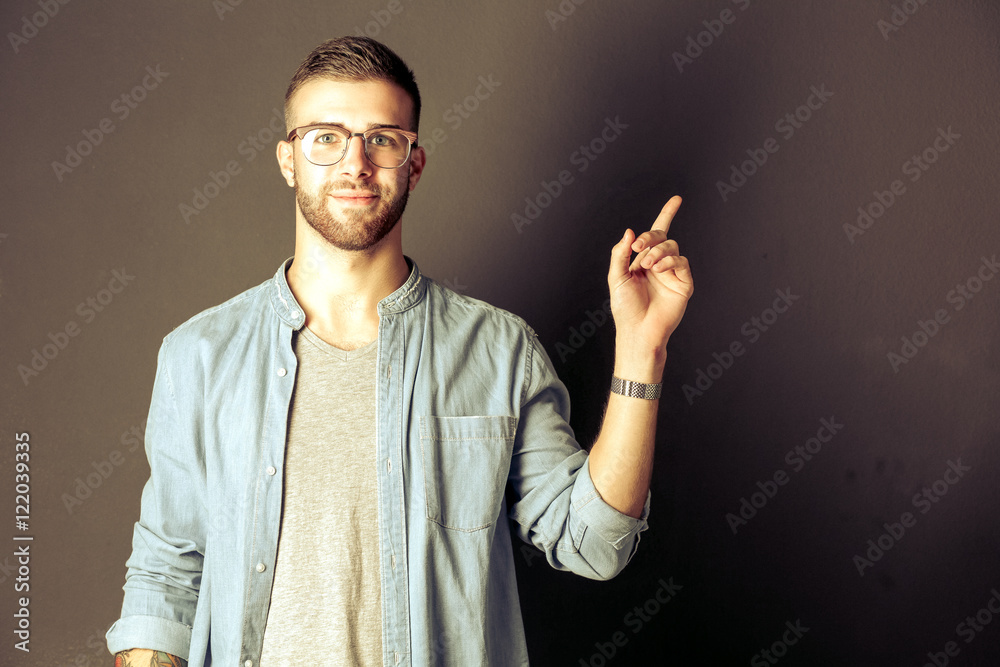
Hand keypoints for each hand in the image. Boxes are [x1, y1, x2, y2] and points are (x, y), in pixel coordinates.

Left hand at [608, 196, 693, 354]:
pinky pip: (682, 263)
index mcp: (643, 261)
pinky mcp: (684, 284)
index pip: (656, 234)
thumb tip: (630, 232)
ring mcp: (672, 274)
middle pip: (662, 238)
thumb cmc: (625, 308)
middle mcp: (659, 265)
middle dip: (651, 237)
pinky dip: (670, 262)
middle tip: (639, 248)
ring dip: (658, 252)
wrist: (638, 330)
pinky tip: (659, 270)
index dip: (668, 215)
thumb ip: (620, 253)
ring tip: (647, 265)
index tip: (677, 199)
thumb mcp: (616, 277)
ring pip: (672, 248)